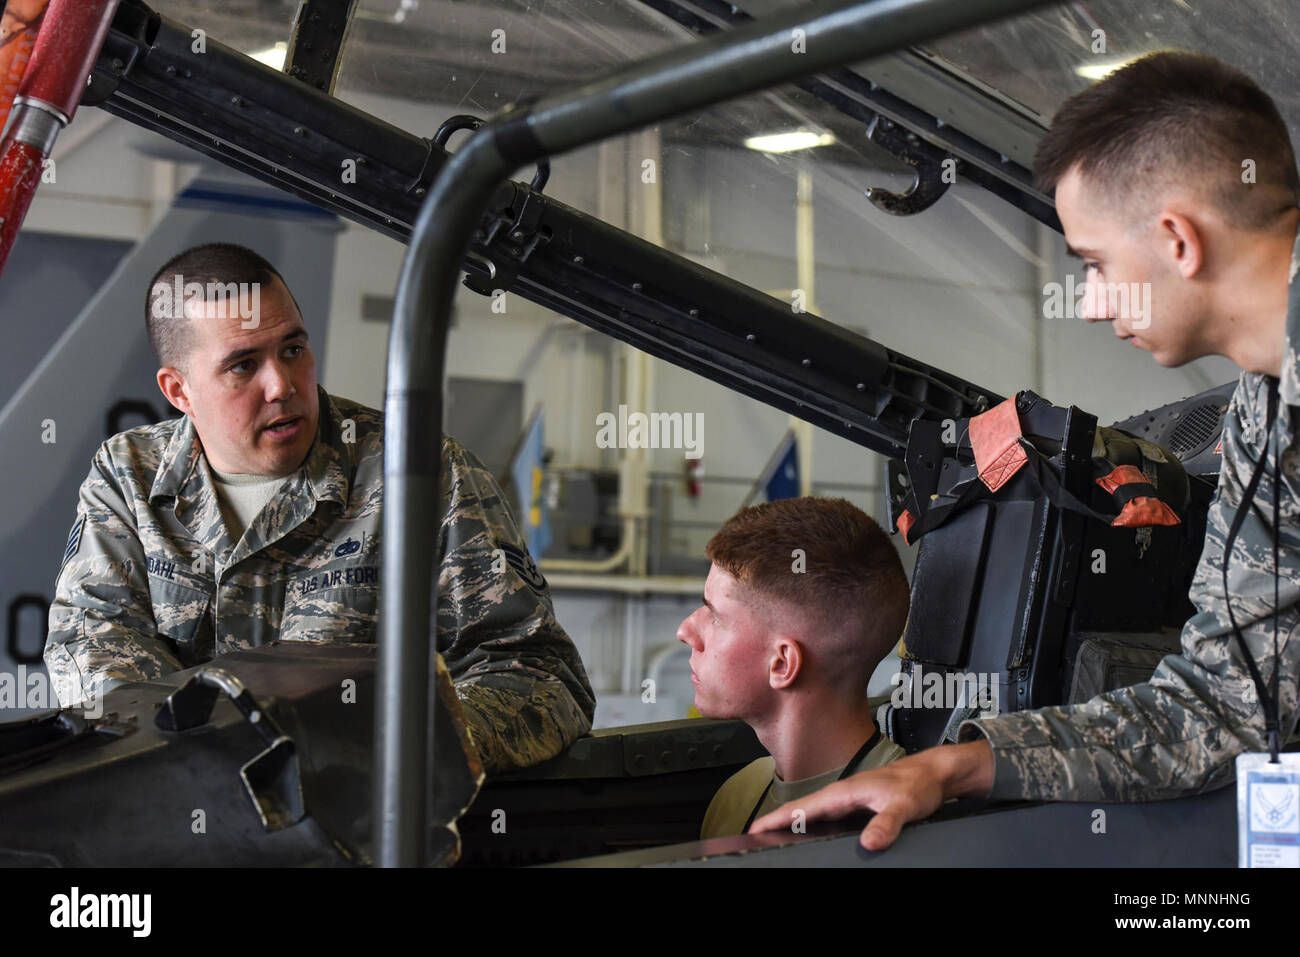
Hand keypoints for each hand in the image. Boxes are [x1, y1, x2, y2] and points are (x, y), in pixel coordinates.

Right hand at [748, 739, 994, 850]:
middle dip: (776, 822)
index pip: (802, 807)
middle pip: (801, 811)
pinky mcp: (856, 807)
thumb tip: (869, 843)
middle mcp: (841, 795)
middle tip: (755, 838)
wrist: (933, 774)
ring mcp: (848, 801)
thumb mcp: (904, 805)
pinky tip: (810, 837)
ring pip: (813, 815)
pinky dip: (812, 826)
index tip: (754, 828)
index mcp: (843, 792)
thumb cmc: (918, 783)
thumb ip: (886, 823)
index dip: (776, 817)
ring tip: (774, 838)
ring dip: (793, 825)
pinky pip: (827, 819)